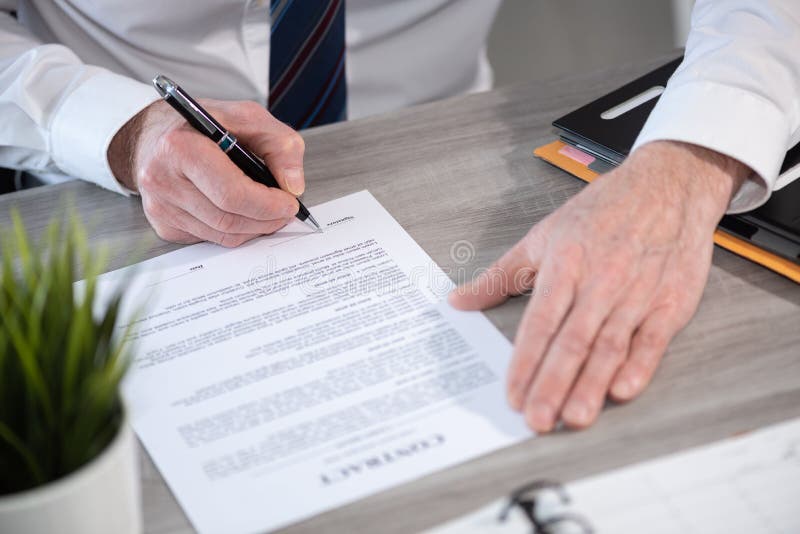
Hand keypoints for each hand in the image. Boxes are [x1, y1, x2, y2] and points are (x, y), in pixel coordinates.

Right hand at [108, 99, 304, 246]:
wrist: (159, 134)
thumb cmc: (205, 124)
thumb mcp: (249, 118)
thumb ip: (280, 146)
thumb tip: (293, 186)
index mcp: (180, 147)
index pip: (231, 193)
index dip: (267, 204)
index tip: (290, 203)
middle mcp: (161, 179)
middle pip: (228, 219)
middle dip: (266, 220)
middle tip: (285, 211)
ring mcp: (159, 206)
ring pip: (221, 235)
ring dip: (253, 228)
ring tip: (269, 213)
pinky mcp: (163, 225)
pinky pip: (209, 239)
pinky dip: (234, 231)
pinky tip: (242, 214)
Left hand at [449, 141, 748, 431]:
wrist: (668, 184)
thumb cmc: (603, 210)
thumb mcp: (543, 235)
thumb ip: (500, 275)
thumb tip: (458, 301)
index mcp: (565, 264)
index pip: (540, 322)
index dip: (525, 361)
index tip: (513, 394)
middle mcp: (600, 281)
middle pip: (572, 340)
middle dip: (553, 383)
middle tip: (538, 419)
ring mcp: (637, 292)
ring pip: (610, 345)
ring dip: (592, 384)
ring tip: (576, 417)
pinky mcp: (671, 299)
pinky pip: (654, 338)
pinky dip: (640, 364)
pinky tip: (624, 389)